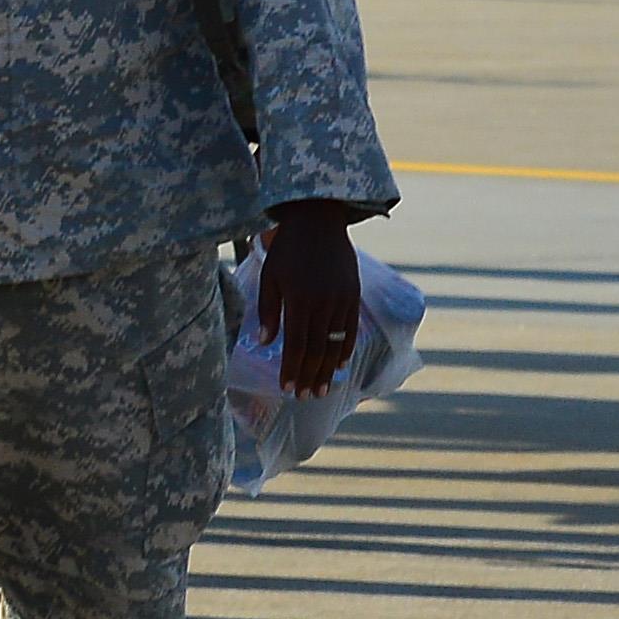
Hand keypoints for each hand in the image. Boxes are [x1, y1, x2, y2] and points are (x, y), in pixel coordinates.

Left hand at [255, 201, 366, 398]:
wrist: (319, 221)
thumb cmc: (288, 249)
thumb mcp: (270, 276)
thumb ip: (268, 310)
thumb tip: (265, 342)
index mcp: (299, 299)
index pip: (296, 344)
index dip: (292, 369)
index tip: (286, 388)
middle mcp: (323, 302)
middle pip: (317, 349)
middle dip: (309, 376)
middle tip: (305, 397)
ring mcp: (341, 300)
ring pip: (335, 344)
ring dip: (327, 370)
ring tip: (321, 390)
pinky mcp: (353, 295)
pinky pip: (350, 330)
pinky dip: (345, 350)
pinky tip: (338, 366)